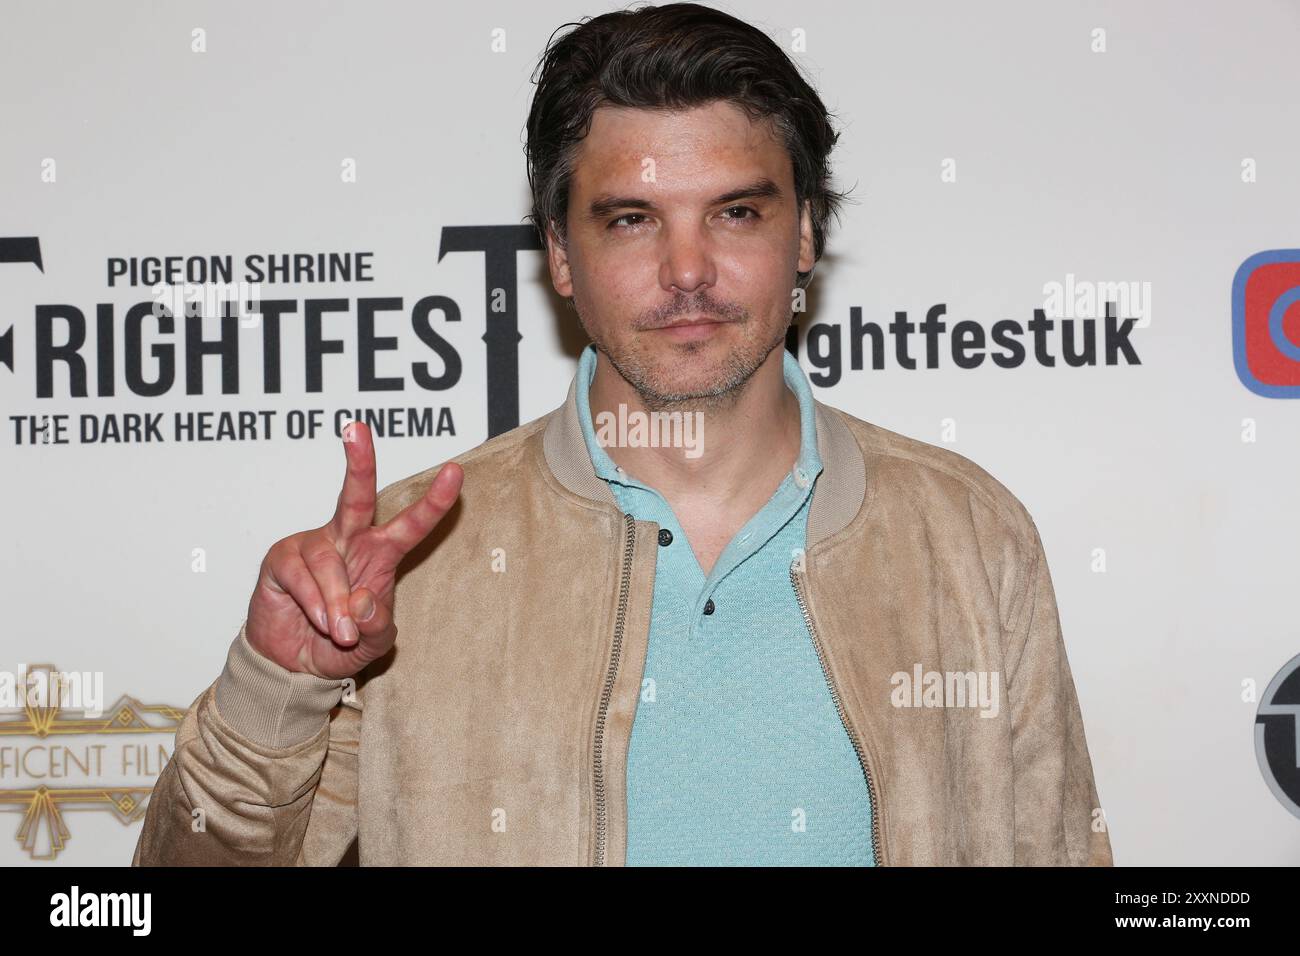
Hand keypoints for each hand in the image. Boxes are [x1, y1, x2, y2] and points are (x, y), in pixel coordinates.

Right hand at [244, 421, 462, 678]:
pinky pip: (301, 575)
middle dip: (358, 461)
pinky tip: (318, 621)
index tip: (456, 472)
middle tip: (357, 428)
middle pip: (356, 496)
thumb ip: (378, 625)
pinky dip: (315, 604)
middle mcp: (348, 540)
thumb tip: (362, 598)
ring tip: (340, 631)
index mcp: (381, 553)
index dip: (434, 501)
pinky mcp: (281, 559)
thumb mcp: (374, 644)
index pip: (412, 524)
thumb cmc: (341, 645)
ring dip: (336, 600)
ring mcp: (312, 546)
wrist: (294, 666)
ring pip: (328, 559)